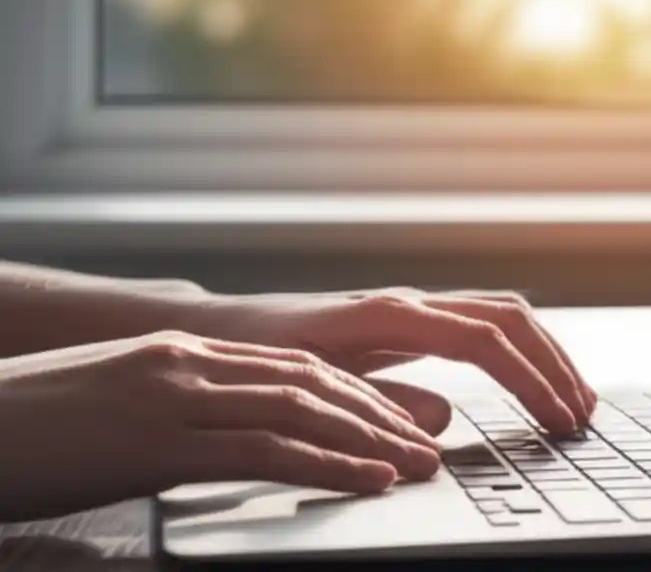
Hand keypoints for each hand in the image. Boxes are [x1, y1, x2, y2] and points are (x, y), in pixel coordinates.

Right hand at [0, 331, 441, 521]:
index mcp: (181, 350)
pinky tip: (367, 481)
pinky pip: (263, 451)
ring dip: (369, 439)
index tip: (397, 419)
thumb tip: (222, 434)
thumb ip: (178, 409)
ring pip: (300, 409)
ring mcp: (173, 397)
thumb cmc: (27, 425)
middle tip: (428, 444)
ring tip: (416, 466)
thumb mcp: (116, 404)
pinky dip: (326, 465)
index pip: (292, 366)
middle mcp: (187, 362)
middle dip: (378, 414)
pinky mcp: (157, 442)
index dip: (354, 393)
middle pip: (310, 381)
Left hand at [188, 289, 596, 434]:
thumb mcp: (310, 387)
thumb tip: (443, 421)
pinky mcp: (409, 323)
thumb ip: (375, 403)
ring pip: (501, 316)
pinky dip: (517, 355)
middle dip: (553, 364)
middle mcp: (409, 303)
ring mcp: (412, 309)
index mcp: (390, 315)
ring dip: (543, 355)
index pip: (485, 341)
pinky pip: (481, 328)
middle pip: (509, 317)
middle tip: (581, 415)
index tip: (558, 420)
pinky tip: (529, 386)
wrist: (223, 329)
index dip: (531, 380)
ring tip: (573, 401)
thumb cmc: (257, 358)